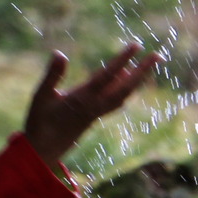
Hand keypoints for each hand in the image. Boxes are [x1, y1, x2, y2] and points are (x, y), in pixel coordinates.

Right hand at [23, 44, 161, 164]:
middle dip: (143, 71)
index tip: (136, 46)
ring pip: (124, 95)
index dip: (122, 60)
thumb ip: (52, 75)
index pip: (107, 75)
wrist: (44, 151)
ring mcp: (97, 112)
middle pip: (125, 87)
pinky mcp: (95, 117)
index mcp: (83, 98)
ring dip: (137, 80)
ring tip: (148, 65)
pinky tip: (126, 82)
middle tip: (158, 55)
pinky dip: (125, 89)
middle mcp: (95, 105)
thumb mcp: (41, 96)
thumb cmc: (39, 122)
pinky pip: (116, 101)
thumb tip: (60, 53)